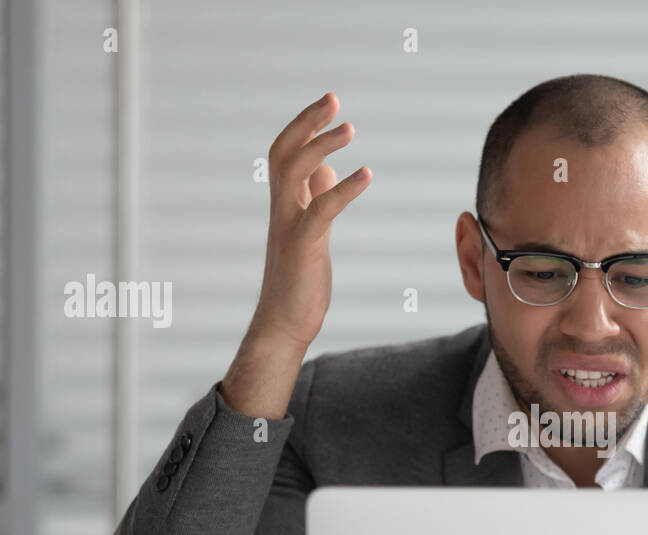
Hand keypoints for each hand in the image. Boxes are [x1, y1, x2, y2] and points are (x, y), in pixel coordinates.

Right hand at [252, 92, 371, 348]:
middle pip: (283, 152)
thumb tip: (328, 170)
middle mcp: (281, 210)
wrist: (284, 324)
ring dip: (321, 146)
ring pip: (294, 173)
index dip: (303, 125)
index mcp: (284, 205)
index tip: (328, 103)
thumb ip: (315, 199)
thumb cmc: (300, 281)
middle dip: (307, 122)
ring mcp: (289, 228)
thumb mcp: (311, 233)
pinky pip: (321, 210)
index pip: (285, 153)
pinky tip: (366, 174)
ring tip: (349, 128)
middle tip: (333, 98)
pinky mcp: (303, 248)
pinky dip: (343, 189)